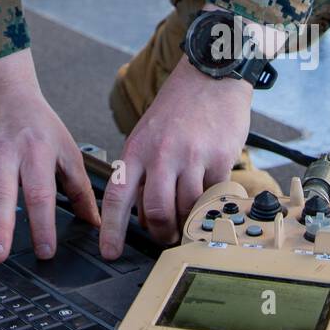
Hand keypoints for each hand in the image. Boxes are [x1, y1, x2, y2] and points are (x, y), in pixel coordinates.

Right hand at [0, 49, 100, 263]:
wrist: (1, 90)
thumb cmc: (36, 123)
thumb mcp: (65, 149)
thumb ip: (79, 188)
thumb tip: (94, 222)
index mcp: (35, 152)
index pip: (40, 193)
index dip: (43, 224)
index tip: (45, 251)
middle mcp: (3, 153)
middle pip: (0, 194)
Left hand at [100, 53, 252, 254]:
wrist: (210, 77)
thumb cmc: (178, 107)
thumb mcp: (147, 134)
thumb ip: (142, 169)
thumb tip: (141, 212)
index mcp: (137, 148)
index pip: (118, 195)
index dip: (111, 229)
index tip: (109, 252)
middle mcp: (162, 153)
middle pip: (156, 211)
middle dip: (160, 232)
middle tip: (166, 236)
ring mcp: (192, 156)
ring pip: (187, 208)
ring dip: (187, 220)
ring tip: (188, 215)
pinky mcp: (220, 158)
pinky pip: (214, 196)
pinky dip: (210, 202)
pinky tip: (209, 193)